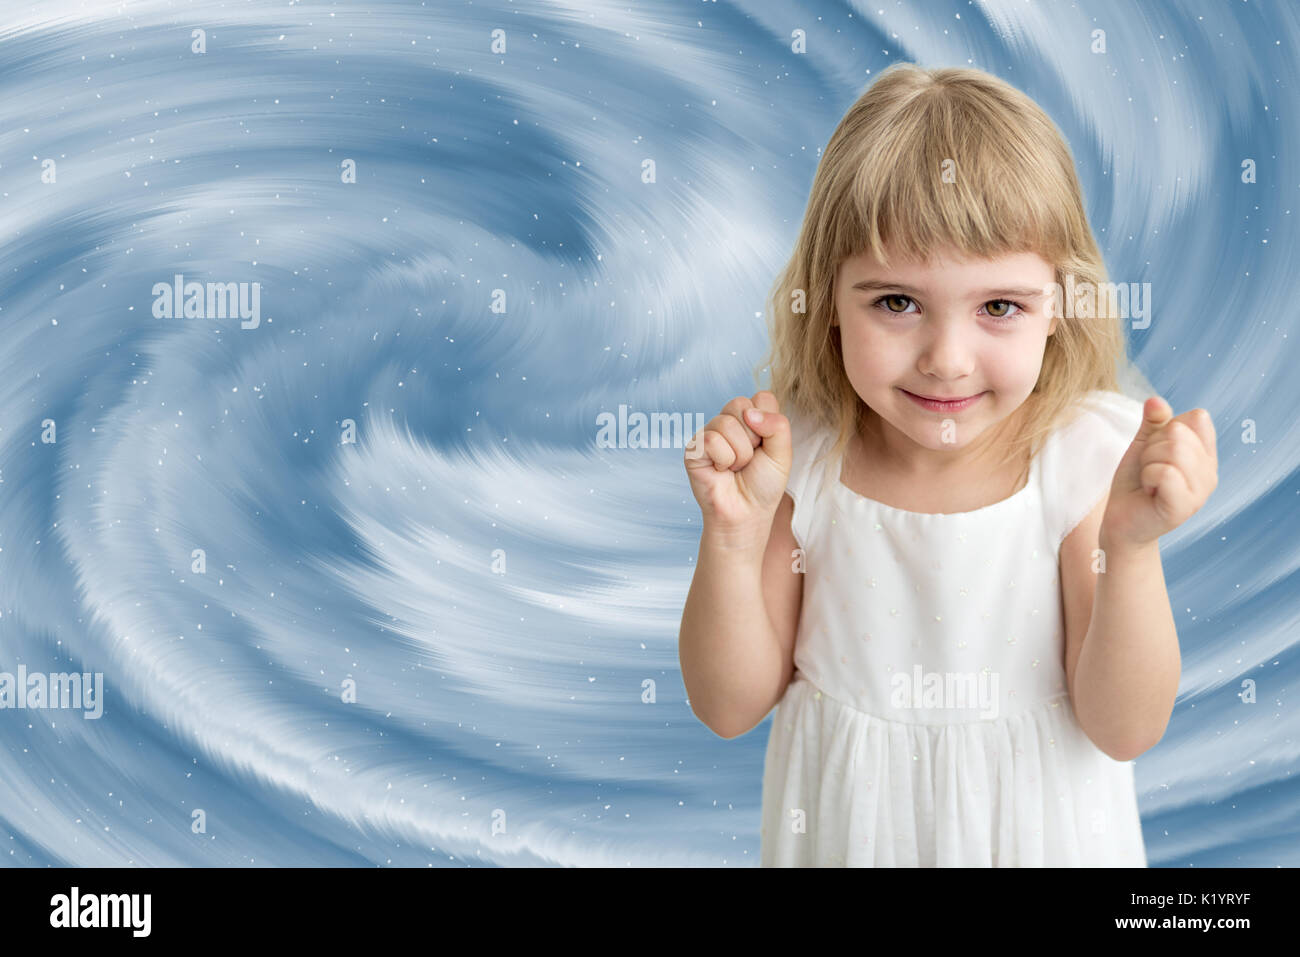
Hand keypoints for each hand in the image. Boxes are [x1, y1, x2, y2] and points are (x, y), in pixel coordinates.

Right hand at [684, 391, 792, 534]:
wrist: (746, 513)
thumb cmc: (763, 485)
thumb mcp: (783, 454)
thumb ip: (778, 425)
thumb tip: (750, 412)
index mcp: (751, 418)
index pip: (761, 397)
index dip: (768, 423)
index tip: (766, 446)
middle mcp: (728, 422)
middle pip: (741, 404)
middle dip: (753, 437)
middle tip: (750, 459)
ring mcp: (709, 433)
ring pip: (726, 423)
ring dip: (739, 453)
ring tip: (736, 468)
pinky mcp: (694, 448)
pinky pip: (711, 441)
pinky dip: (724, 460)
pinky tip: (721, 471)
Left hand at [1101, 396, 1217, 549]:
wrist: (1121, 522)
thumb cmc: (1135, 484)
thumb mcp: (1143, 445)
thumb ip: (1153, 422)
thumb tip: (1155, 400)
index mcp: (1205, 455)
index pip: (1196, 418)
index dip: (1166, 429)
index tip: (1156, 452)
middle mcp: (1210, 472)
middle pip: (1180, 433)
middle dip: (1151, 448)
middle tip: (1148, 471)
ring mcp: (1201, 491)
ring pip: (1173, 451)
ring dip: (1147, 463)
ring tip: (1148, 482)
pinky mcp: (1184, 507)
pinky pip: (1165, 472)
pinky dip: (1147, 477)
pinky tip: (1149, 493)